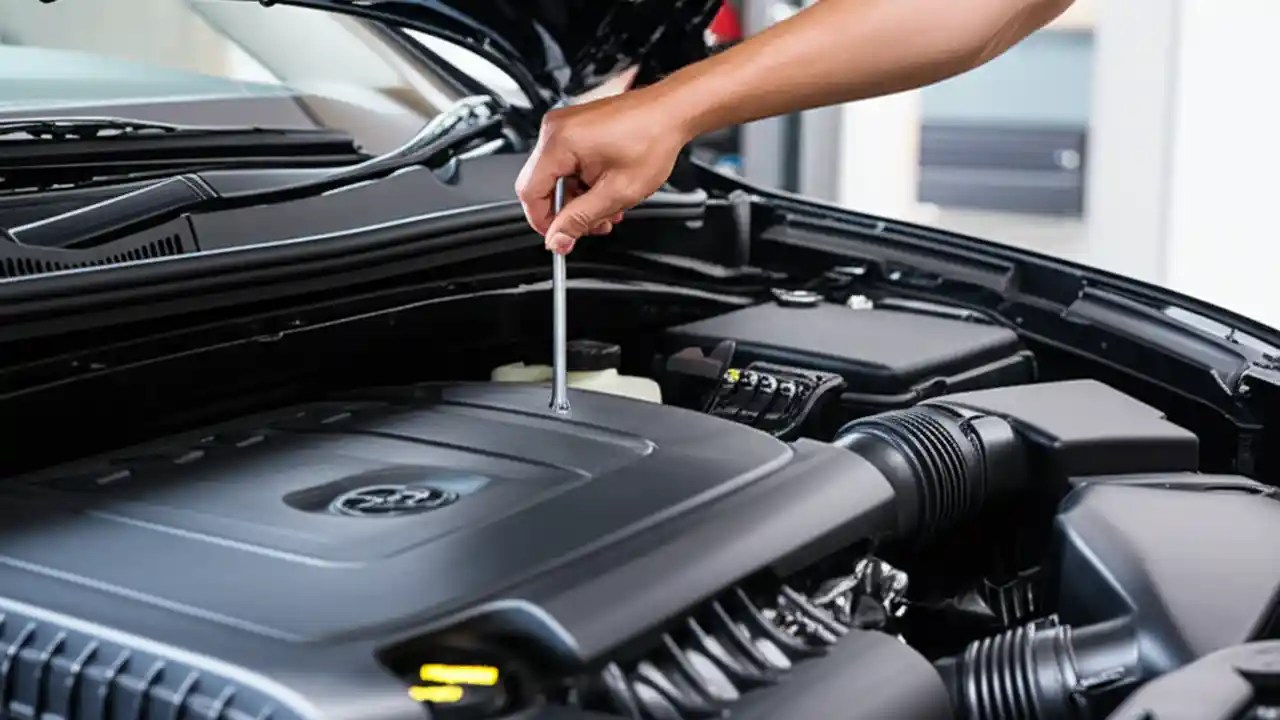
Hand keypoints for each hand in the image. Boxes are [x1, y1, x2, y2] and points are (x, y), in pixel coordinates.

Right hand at [515, 87, 692, 254]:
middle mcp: (556, 129)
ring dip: (580, 199)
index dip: (543, 222)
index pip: (529, 192)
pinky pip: (568, 163)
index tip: (560, 237)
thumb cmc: (652, 138)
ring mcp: (565, 126)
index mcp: (559, 142)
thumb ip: (580, 219)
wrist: (671, 112)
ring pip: (557, 177)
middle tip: (593, 224)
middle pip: (542, 185)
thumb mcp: (617, 193)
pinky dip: (584, 182)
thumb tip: (558, 238)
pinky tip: (607, 190)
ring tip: (609, 208)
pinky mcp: (576, 128)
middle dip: (568, 211)